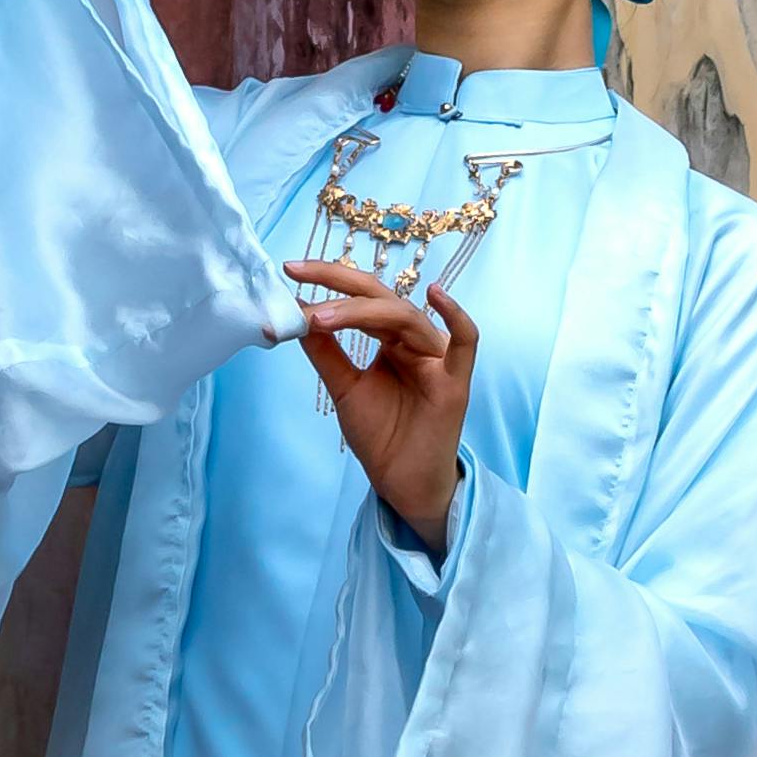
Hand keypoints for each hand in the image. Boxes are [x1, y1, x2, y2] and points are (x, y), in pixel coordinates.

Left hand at [291, 272, 480, 550]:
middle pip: (381, 298)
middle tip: (299, 273)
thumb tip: (299, 313)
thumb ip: (326, 353)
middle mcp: (416, 341)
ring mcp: (437, 360)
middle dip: (339, 282)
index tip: (290, 271)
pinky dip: (456, 317)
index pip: (361, 299)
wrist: (402, 485)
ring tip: (321, 318)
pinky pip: (465, 343)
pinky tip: (437, 294)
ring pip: (405, 317)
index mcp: (392, 339)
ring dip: (361, 311)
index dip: (328, 282)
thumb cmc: (383, 437)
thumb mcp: (345, 388)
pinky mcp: (455, 384)